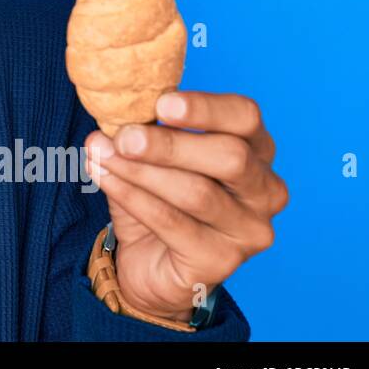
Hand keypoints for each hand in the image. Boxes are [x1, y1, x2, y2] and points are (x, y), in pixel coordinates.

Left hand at [83, 90, 287, 321]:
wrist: (150, 264)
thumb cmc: (158, 199)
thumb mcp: (152, 158)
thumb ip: (141, 136)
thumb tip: (109, 124)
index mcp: (256, 150)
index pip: (245, 116)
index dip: (205, 108)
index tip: (161, 104)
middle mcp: (265, 190)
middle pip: (230, 156)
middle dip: (171, 145)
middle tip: (125, 137)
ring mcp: (249, 230)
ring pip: (197, 192)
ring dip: (142, 171)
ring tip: (103, 155)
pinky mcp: (221, 261)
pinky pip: (172, 222)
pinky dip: (132, 196)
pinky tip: (105, 178)